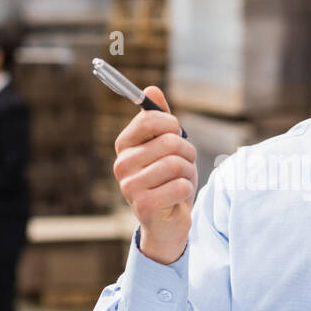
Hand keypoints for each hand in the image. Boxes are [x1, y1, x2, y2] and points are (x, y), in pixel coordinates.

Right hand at [114, 86, 196, 264]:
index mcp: (124, 145)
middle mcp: (121, 164)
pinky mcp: (144, 205)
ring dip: (189, 173)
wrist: (166, 221)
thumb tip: (152, 88)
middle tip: (184, 164)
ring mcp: (129, 186)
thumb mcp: (166, 146)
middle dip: (187, 152)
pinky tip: (178, 198)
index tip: (176, 134)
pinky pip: (181, 186)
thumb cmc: (167, 179)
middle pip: (169, 142)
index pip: (150, 120)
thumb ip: (159, 118)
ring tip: (181, 182)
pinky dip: (187, 190)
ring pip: (176, 164)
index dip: (172, 125)